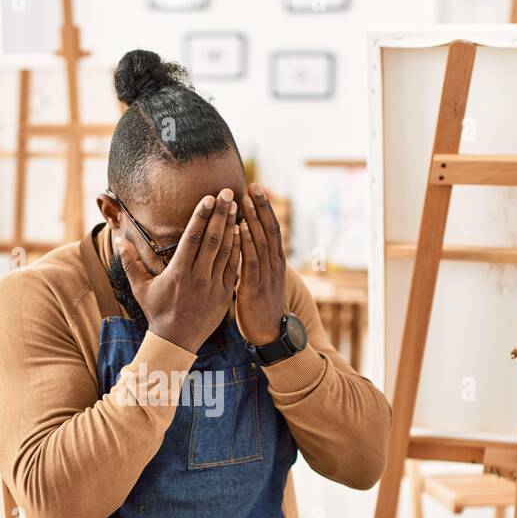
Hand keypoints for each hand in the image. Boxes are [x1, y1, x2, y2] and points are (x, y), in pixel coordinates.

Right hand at [116, 188, 239, 352]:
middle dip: (221, 214)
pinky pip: (234, 267)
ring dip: (232, 227)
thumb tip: (119, 239)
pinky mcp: (225, 294)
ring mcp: (214, 286)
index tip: (209, 198)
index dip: (201, 216)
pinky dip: (239, 248)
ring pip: (226, 251)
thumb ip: (131, 262)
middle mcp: (198, 278)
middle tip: (228, 192)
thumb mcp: (140, 288)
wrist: (176, 340)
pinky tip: (243, 231)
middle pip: (212, 240)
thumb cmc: (157, 311)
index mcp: (178, 273)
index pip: (192, 238)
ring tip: (236, 206)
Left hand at [236, 182, 286, 344]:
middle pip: (269, 229)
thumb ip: (254, 260)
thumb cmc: (260, 305)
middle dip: (261, 207)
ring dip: (254, 219)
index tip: (256, 188)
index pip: (271, 228)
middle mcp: (273, 264)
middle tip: (253, 185)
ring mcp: (266, 275)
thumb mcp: (260, 279)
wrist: (269, 332)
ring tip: (245, 200)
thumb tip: (244, 243)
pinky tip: (241, 228)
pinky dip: (247, 242)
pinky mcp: (254, 287)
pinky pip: (251, 261)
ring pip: (261, 241)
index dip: (265, 208)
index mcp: (274, 261)